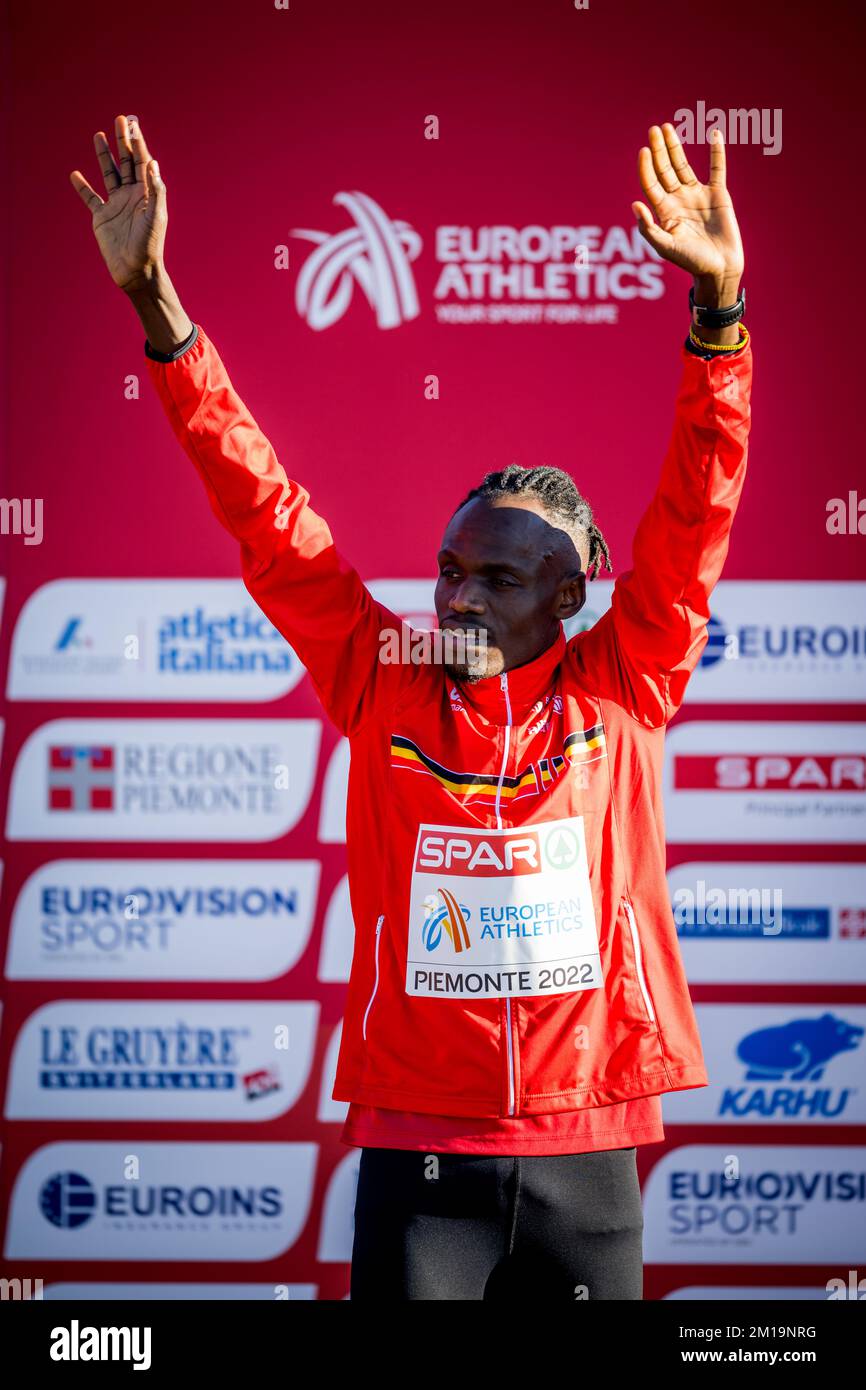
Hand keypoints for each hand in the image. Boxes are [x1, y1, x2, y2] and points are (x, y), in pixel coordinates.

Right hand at [70, 115, 166, 293]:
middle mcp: (131, 196)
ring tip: (99, 136)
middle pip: (125, 162)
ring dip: (103, 155)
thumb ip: (156, 189)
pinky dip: (82, 187)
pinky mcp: (102, 217)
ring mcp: (116, 205)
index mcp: (146, 194)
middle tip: (120, 119)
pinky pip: (90, 198)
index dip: (137, 143)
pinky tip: (76, 175)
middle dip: (123, 141)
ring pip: (108, 174)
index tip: (132, 125)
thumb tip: (152, 162)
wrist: (136, 271)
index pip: (141, 162)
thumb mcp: (156, 216)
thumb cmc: (150, 245)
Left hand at [632, 123, 743, 306]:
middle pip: (665, 169)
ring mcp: (697, 195)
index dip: (646, 167)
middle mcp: (678, 200)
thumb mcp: (666, 247)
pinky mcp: (717, 194)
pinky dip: (716, 151)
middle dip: (659, 150)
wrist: (719, 268)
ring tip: (668, 128)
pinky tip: (714, 134)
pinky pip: (717, 168)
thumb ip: (649, 228)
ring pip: (684, 165)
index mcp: (664, 211)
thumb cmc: (691, 262)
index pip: (651, 183)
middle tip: (654, 130)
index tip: (644, 150)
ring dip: (676, 147)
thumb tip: (634, 205)